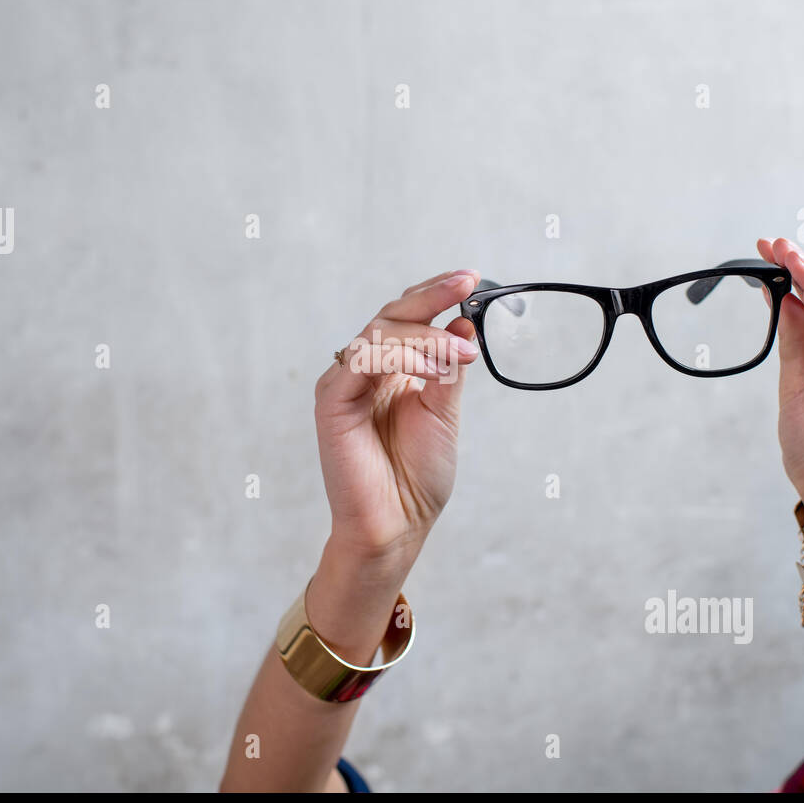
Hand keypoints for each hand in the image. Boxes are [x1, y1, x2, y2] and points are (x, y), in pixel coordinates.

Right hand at [306, 270, 481, 659]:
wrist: (398, 523)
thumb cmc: (418, 476)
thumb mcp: (445, 411)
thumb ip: (448, 367)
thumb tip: (463, 322)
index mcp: (391, 369)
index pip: (409, 317)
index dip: (436, 293)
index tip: (471, 278)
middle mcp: (365, 369)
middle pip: (392, 314)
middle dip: (431, 298)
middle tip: (465, 288)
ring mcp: (346, 382)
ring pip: (380, 331)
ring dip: (424, 336)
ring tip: (458, 356)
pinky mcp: (332, 399)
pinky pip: (361, 359)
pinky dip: (398, 356)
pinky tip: (428, 369)